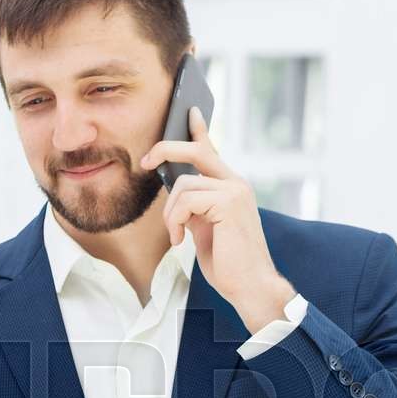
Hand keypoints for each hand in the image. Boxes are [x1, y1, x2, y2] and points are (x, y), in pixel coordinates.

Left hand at [139, 106, 296, 333]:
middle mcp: (236, 184)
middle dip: (167, 150)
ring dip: (170, 214)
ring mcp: (235, 191)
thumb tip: (174, 191)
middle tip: (146, 161)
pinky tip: (181, 241)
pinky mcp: (228, 203)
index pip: (212, 151)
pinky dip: (175, 222)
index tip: (191, 111)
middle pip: (196, 151)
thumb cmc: (228, 263)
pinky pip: (186, 200)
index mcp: (231, 187)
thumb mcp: (204, 229)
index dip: (199, 131)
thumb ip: (194, 207)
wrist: (250, 286)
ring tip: (176, 236)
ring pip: (183, 185)